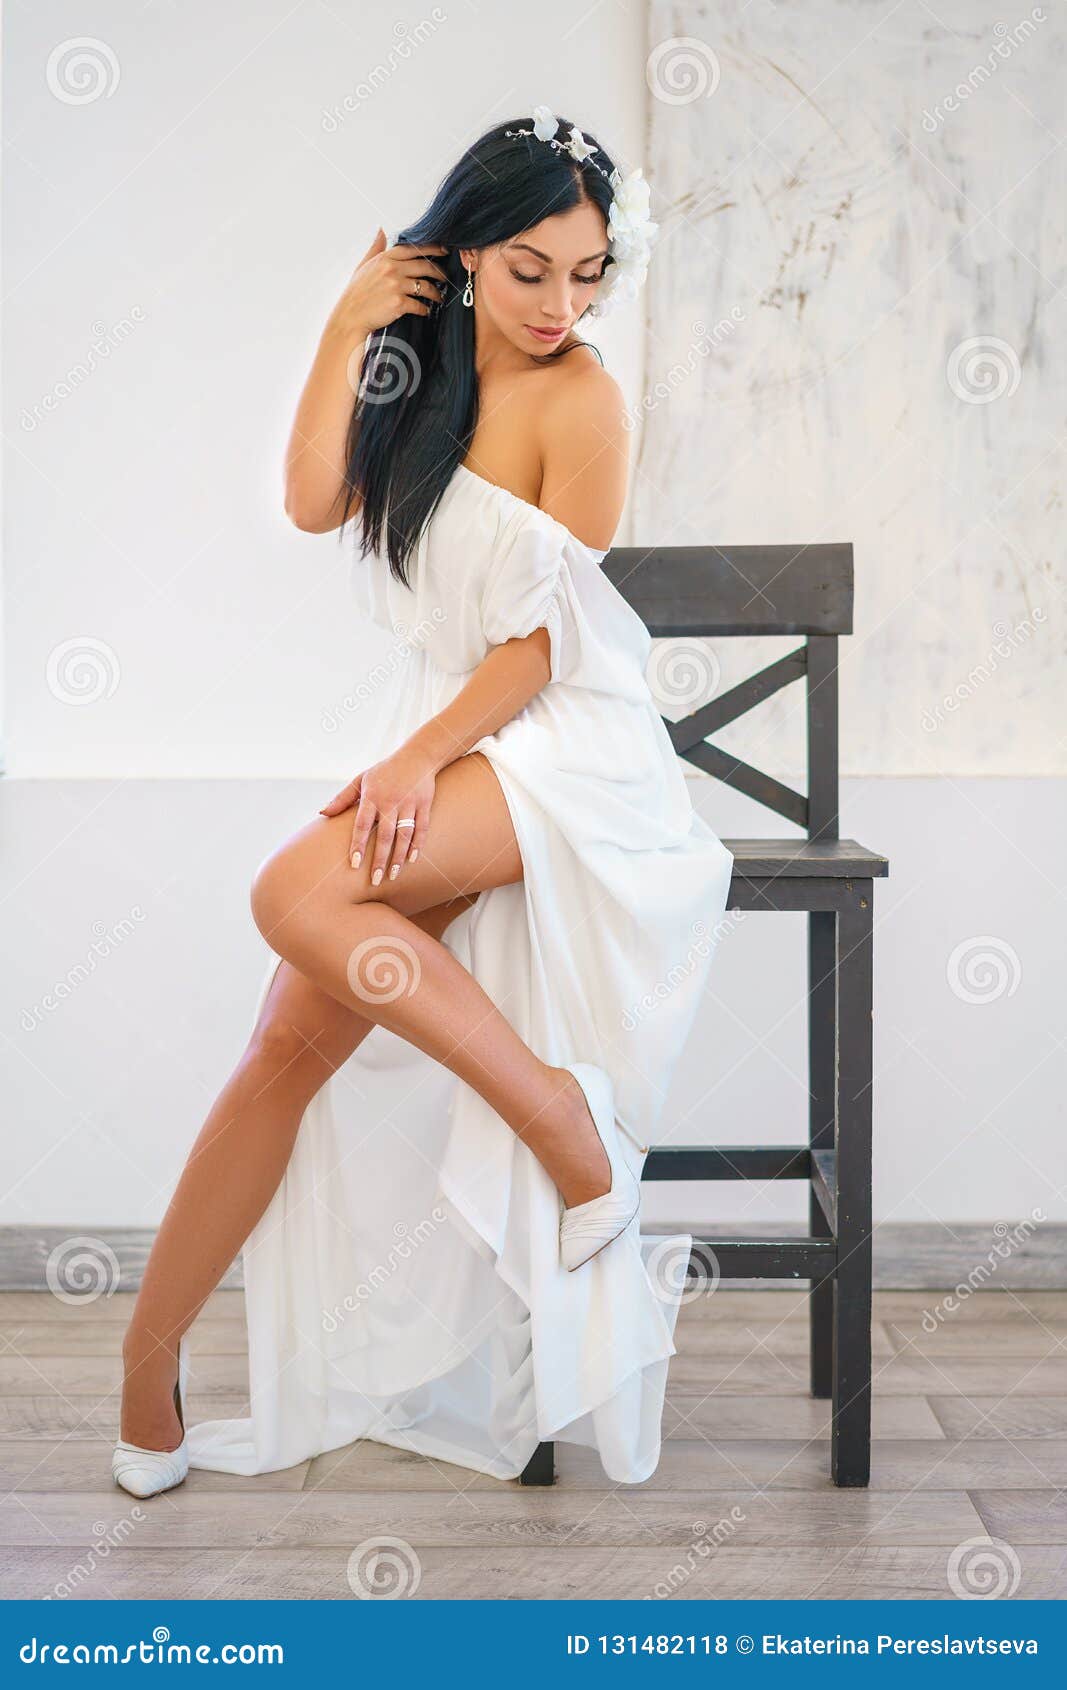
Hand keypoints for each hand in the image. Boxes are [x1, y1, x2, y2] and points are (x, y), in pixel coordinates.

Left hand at [318, 745, 436, 882]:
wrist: (417, 756)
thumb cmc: (384, 771)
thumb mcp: (361, 780)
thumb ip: (342, 798)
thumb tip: (322, 813)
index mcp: (372, 796)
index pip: (362, 824)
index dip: (358, 844)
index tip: (354, 864)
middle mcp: (391, 801)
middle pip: (385, 835)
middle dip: (380, 859)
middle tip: (375, 880)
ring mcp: (409, 803)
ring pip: (404, 835)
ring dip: (398, 857)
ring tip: (392, 875)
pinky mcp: (424, 804)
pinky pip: (421, 828)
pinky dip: (417, 845)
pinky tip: (411, 860)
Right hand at [324, 228, 450, 343]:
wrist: (350, 317)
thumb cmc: (356, 293)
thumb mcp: (363, 265)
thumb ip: (375, 248)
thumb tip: (381, 231)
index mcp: (385, 258)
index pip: (414, 248)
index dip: (433, 248)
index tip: (444, 251)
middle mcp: (392, 269)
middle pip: (424, 266)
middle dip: (439, 272)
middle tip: (445, 278)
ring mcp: (396, 286)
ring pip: (425, 286)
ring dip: (436, 293)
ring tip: (439, 297)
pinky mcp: (398, 303)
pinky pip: (419, 305)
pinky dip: (425, 309)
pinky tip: (426, 311)